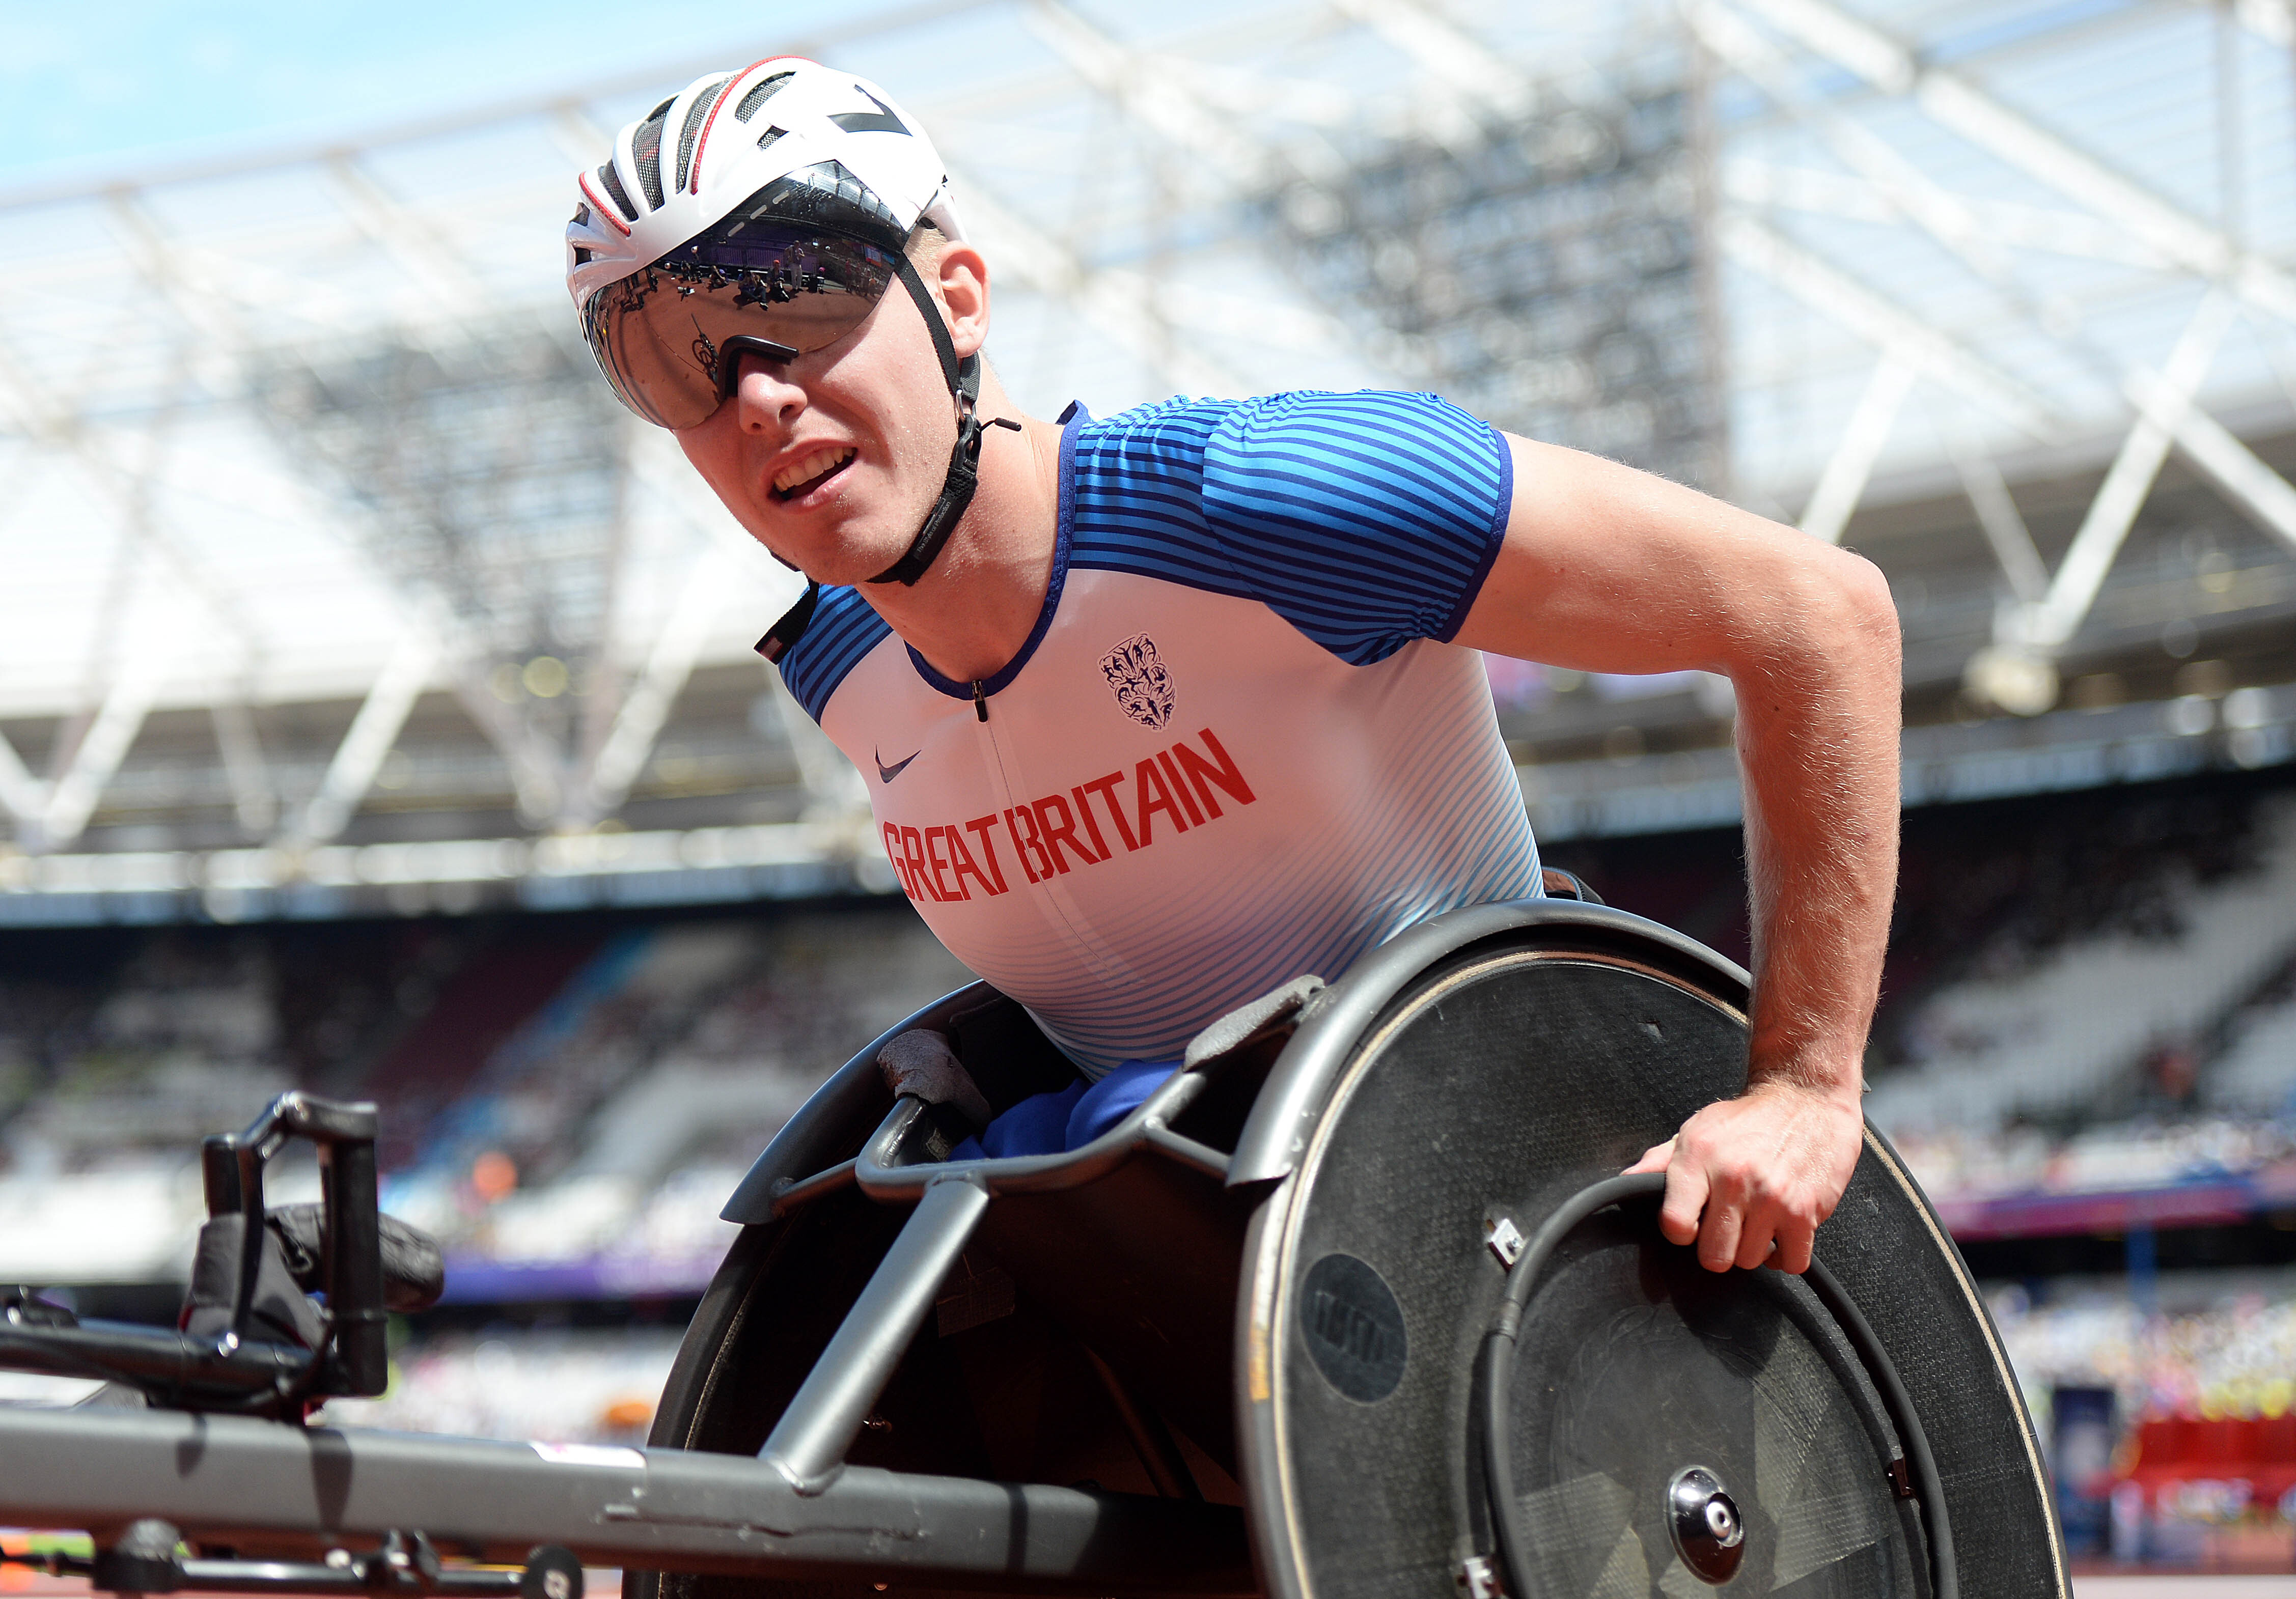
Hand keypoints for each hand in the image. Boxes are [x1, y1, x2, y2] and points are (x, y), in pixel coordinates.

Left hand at [1625, 1081, 1863, 1273]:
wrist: (1807, 1099)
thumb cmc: (1750, 1119)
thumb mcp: (1697, 1130)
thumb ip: (1660, 1161)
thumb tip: (1627, 1182)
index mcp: (1699, 1158)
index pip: (1675, 1223)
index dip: (1680, 1233)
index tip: (1689, 1226)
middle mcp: (1735, 1179)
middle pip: (1714, 1255)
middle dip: (1717, 1248)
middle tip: (1726, 1227)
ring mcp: (1772, 1197)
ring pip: (1749, 1261)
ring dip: (1752, 1248)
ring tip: (1755, 1221)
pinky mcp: (1807, 1211)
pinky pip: (1790, 1263)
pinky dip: (1785, 1256)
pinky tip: (1780, 1233)